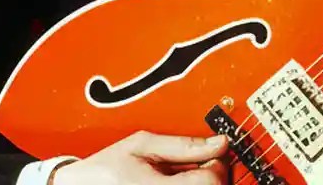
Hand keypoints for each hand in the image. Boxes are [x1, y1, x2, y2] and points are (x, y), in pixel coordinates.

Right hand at [52, 131, 228, 184]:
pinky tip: (176, 184)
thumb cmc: (103, 171)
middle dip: (212, 175)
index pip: (211, 180)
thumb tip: (218, 142)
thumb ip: (183, 144)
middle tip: (198, 164)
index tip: (210, 154)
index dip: (216, 162)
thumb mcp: (141, 145)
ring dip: (201, 184)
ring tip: (183, 176)